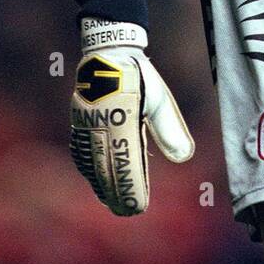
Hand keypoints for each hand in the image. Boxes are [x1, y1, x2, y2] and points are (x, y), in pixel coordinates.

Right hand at [70, 18, 194, 214]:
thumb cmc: (139, 75)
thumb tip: (184, 157)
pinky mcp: (78, 120)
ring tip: (111, 201)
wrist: (108, 51)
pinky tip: (93, 178)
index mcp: (123, 120)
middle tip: (126, 212)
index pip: (128, 162)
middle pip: (108, 167)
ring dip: (101, 183)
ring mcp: (86, 123)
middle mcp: (101, 125)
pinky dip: (87, 167)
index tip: (139, 206)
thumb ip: (169, 129)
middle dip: (117, 193)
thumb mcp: (159, 100)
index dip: (132, 188)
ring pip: (92, 161)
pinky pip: (80, 149)